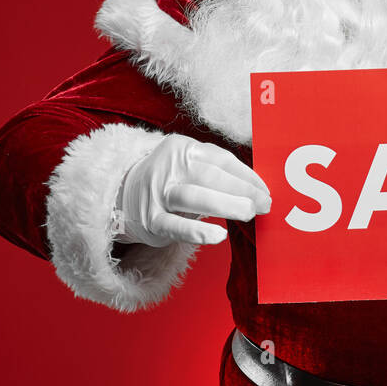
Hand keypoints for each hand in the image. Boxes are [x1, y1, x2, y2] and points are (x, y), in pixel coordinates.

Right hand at [114, 134, 271, 247]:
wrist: (121, 192)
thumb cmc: (170, 179)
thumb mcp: (189, 165)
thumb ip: (217, 171)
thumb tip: (257, 188)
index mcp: (184, 149)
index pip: (222, 160)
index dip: (247, 176)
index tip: (265, 190)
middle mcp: (170, 168)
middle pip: (211, 176)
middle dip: (242, 190)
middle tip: (264, 203)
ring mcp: (159, 193)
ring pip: (194, 197)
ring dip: (226, 205)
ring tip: (249, 213)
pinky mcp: (150, 220)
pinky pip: (175, 226)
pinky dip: (197, 232)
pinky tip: (219, 236)